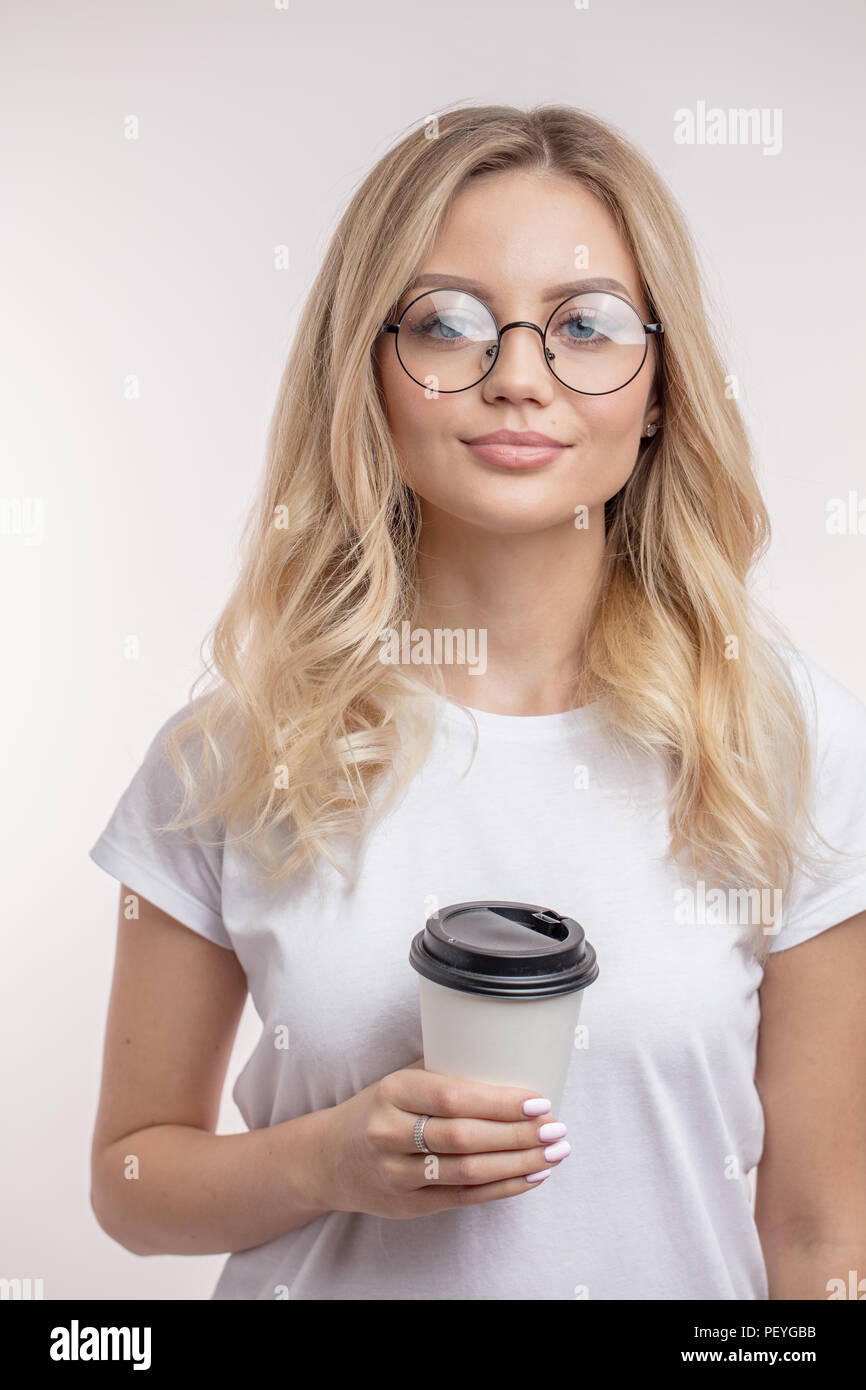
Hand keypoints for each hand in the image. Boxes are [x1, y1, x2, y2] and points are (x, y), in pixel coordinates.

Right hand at [312, 1057, 570, 1219]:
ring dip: (518, 1163)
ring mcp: (398, 1173)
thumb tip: (510, 1059)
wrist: (328, 1159)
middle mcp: (390, 1133)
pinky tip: (531, 1176)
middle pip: (465, 1137)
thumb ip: (444, 1073)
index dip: (498, 1102)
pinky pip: (464, 1198)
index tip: (537, 1101)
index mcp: (392, 1092)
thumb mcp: (400, 1081)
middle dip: (518, 1135)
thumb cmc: (378, 1109)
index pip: (451, 1097)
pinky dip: (503, 1188)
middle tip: (556, 1129)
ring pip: (468, 1172)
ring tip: (554, 1154)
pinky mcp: (410, 1204)